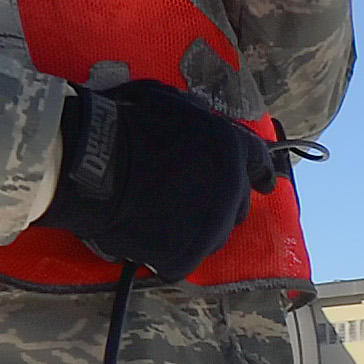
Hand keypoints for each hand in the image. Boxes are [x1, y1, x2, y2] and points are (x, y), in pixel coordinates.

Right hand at [43, 73, 269, 281]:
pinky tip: (150, 243)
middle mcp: (231, 191)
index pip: (260, 164)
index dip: (260, 173)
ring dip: (199, 229)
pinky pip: (184, 259)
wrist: (99, 165)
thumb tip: (199, 122)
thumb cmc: (130, 126)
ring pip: (214, 235)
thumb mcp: (172, 104)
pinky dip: (170, 254)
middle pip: (237, 206)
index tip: (263, 183)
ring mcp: (211, 227)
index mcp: (233, 150)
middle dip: (221, 202)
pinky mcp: (187, 256)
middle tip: (191, 198)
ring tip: (168, 221)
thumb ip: (197, 119)